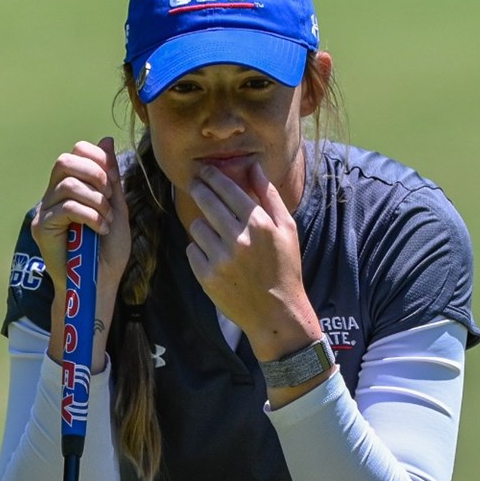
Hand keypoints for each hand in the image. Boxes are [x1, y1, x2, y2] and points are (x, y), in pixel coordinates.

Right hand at [31, 137, 131, 293]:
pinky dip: (91, 215)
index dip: (97, 159)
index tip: (113, 184)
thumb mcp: (116, 207)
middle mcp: (53, 196)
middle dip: (95, 174)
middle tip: (109, 198)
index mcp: (70, 188)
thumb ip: (110, 177)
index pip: (75, 153)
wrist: (100, 283)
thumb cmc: (108, 251)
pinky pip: (66, 207)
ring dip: (97, 201)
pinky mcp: (42, 228)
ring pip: (69, 184)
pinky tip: (100, 230)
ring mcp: (44, 211)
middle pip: (64, 161)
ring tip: (107, 222)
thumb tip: (107, 140)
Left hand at [184, 159, 321, 359]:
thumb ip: (269, 196)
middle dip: (199, 188)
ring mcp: (220, 259)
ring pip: (197, 226)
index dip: (213, 176)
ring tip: (214, 231)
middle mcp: (238, 239)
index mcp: (259, 224)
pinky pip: (192, 249)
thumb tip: (253, 166)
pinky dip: (200, 249)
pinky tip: (214, 255)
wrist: (276, 313)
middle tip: (195, 183)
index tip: (204, 170)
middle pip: (207, 202)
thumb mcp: (287, 229)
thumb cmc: (284, 268)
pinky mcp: (207, 276)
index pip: (228, 189)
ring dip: (203, 224)